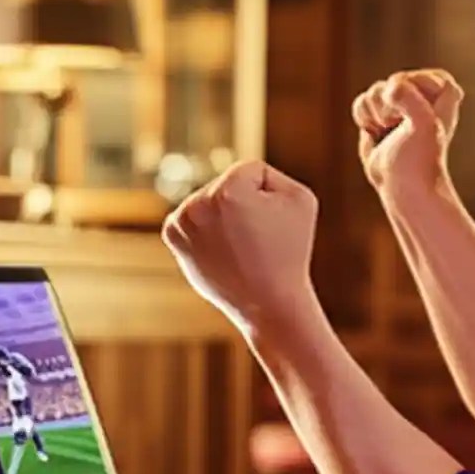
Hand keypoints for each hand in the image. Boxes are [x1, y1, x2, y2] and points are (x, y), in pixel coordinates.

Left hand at [162, 161, 319, 331]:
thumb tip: (237, 179)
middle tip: (257, 239)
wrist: (268, 303)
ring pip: (211, 199)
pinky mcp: (174, 238)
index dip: (270, 195)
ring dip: (225, 214)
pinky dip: (209, 228)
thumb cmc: (289, 252)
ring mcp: (182, 222)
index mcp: (229, 191)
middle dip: (244, 204)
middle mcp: (198, 203)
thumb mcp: (300, 198)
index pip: (252, 170)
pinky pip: (197, 217)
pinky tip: (223, 248)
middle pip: (228, 184)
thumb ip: (272, 174)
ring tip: (240, 246)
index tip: (273, 224)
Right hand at [351, 69, 463, 196]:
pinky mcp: (379, 116)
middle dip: (391, 105)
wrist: (403, 188)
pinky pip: (362, 102)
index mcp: (444, 93)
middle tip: (399, 127)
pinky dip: (365, 119)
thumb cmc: (420, 160)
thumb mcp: (423, 123)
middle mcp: (422, 95)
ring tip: (390, 133)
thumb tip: (387, 90)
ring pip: (375, 91)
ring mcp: (399, 105)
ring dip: (377, 114)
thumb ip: (408, 96)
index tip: (418, 115)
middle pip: (395, 81)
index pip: (423, 77)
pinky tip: (378, 135)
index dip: (415, 94)